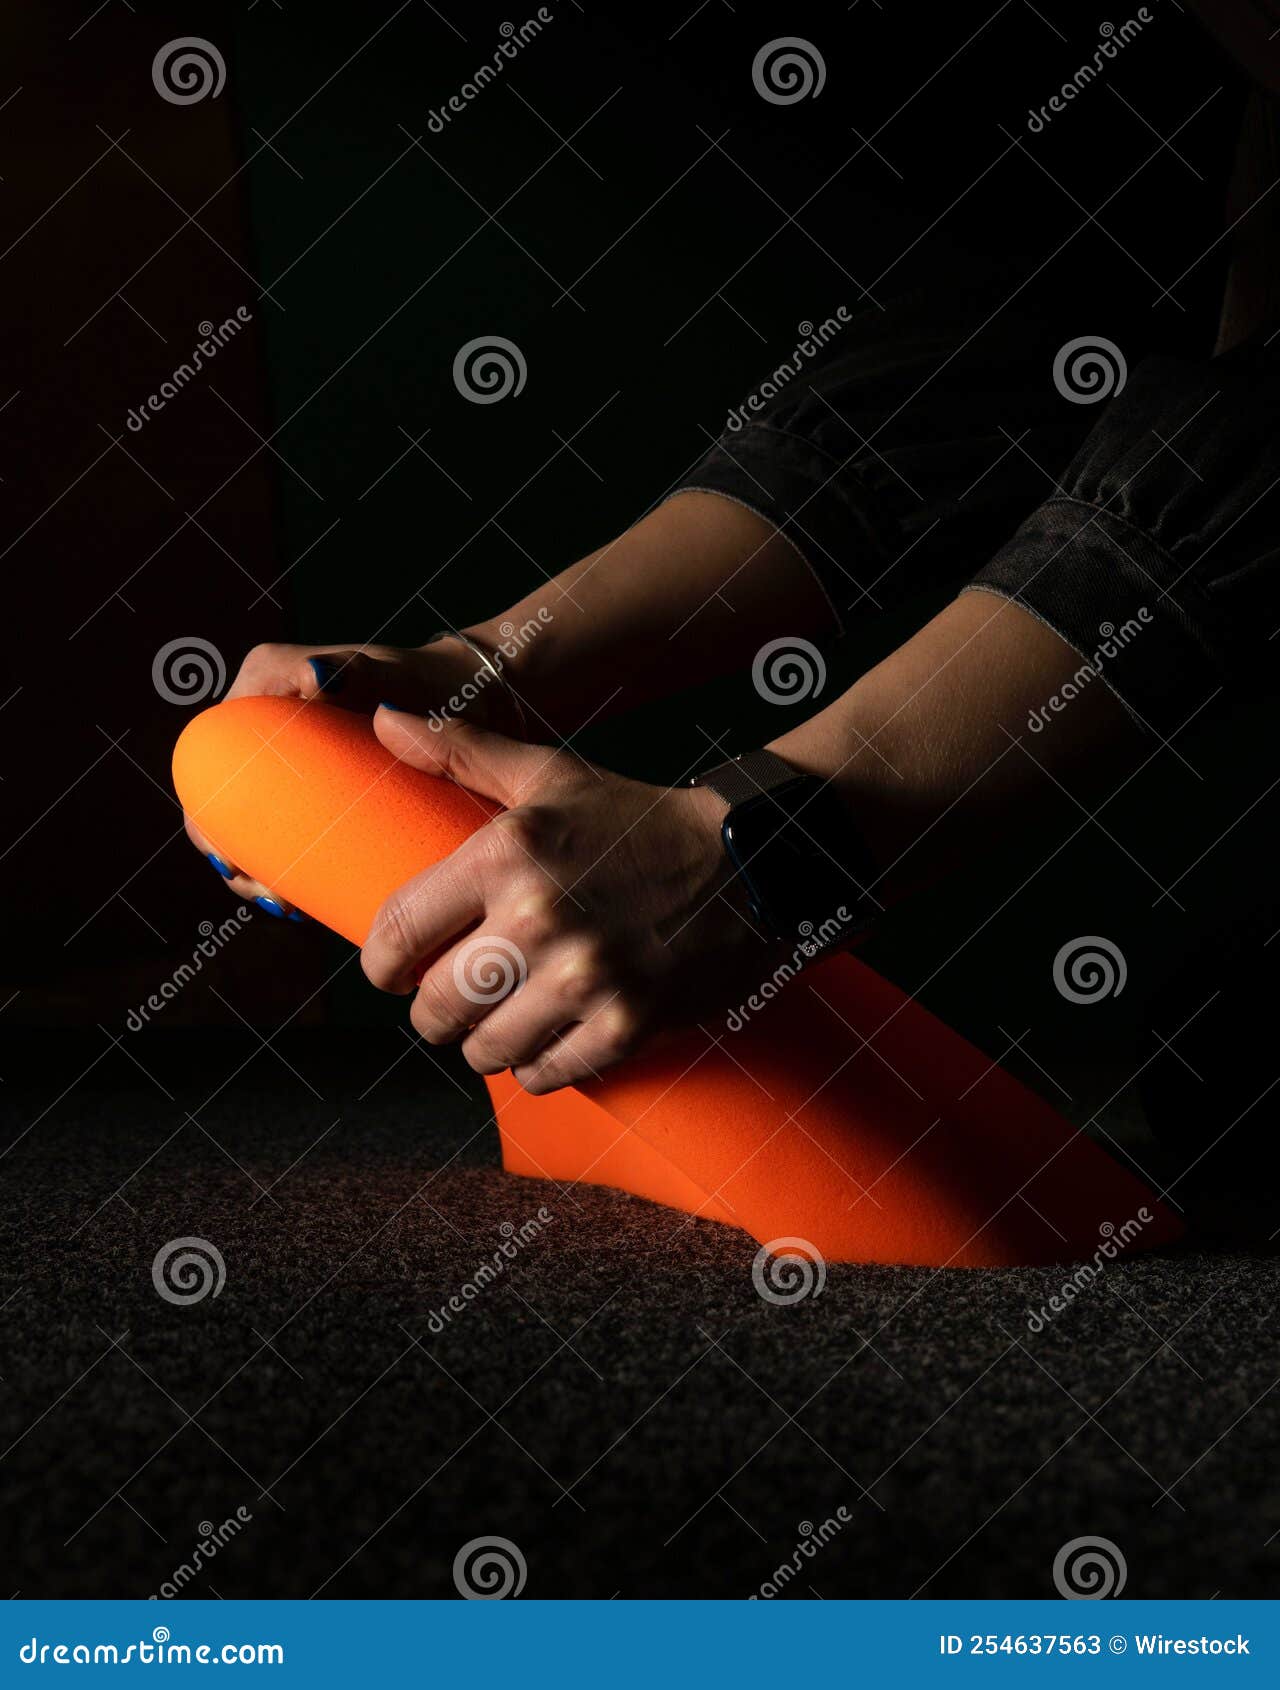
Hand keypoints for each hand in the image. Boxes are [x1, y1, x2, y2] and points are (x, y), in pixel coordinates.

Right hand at [185, 633, 526, 916]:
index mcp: (270, 681)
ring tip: (281, 902)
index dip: (211, 810)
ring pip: (249, 818)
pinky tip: (293, 901)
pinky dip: (282, 862)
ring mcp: (291, 755)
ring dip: (251, 864)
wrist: (477, 699)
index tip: (236, 860)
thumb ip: (363, 670)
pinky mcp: (318, 784)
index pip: (213, 748)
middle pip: (224, 794)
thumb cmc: (437, 683)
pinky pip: (283, 827)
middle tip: (268, 893)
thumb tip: (316, 676)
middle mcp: (270, 716)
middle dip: (229, 849)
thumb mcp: (399, 678)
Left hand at [360, 709, 771, 1092]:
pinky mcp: (626, 1025)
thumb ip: (461, 751)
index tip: (396, 971)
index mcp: (506, 852)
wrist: (749, 861)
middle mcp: (537, 917)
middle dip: (436, 1011)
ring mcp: (584, 978)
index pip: (398, 933)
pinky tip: (551, 1038)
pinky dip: (539, 1066)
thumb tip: (382, 720)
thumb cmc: (639, 821)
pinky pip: (546, 1075)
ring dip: (486, 1043)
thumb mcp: (551, 775)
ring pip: (485, 1051)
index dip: (383, 964)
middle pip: (436, 1008)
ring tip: (505, 1019)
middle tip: (458, 999)